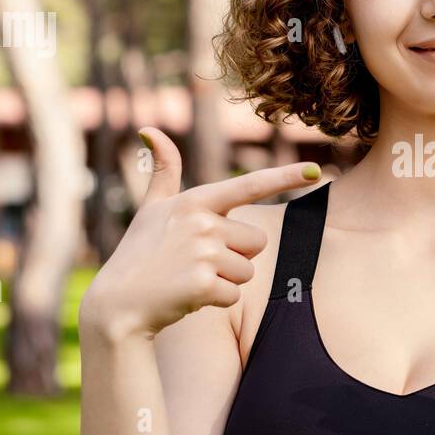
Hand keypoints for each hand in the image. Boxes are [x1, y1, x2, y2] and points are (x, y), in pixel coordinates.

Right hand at [80, 126, 319, 342]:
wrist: (116, 304)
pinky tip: (188, 296)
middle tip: (197, 262)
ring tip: (190, 278)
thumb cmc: (139, 254)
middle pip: (256, 241)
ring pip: (247, 270)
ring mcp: (203, 253)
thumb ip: (164, 172)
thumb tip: (150, 130)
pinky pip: (235, 295)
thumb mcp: (152, 210)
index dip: (286, 177)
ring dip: (226, 281)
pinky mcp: (204, 284)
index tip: (318, 170)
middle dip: (235, 256)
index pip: (249, 185)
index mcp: (194, 201)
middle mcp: (202, 222)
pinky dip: (217, 300)